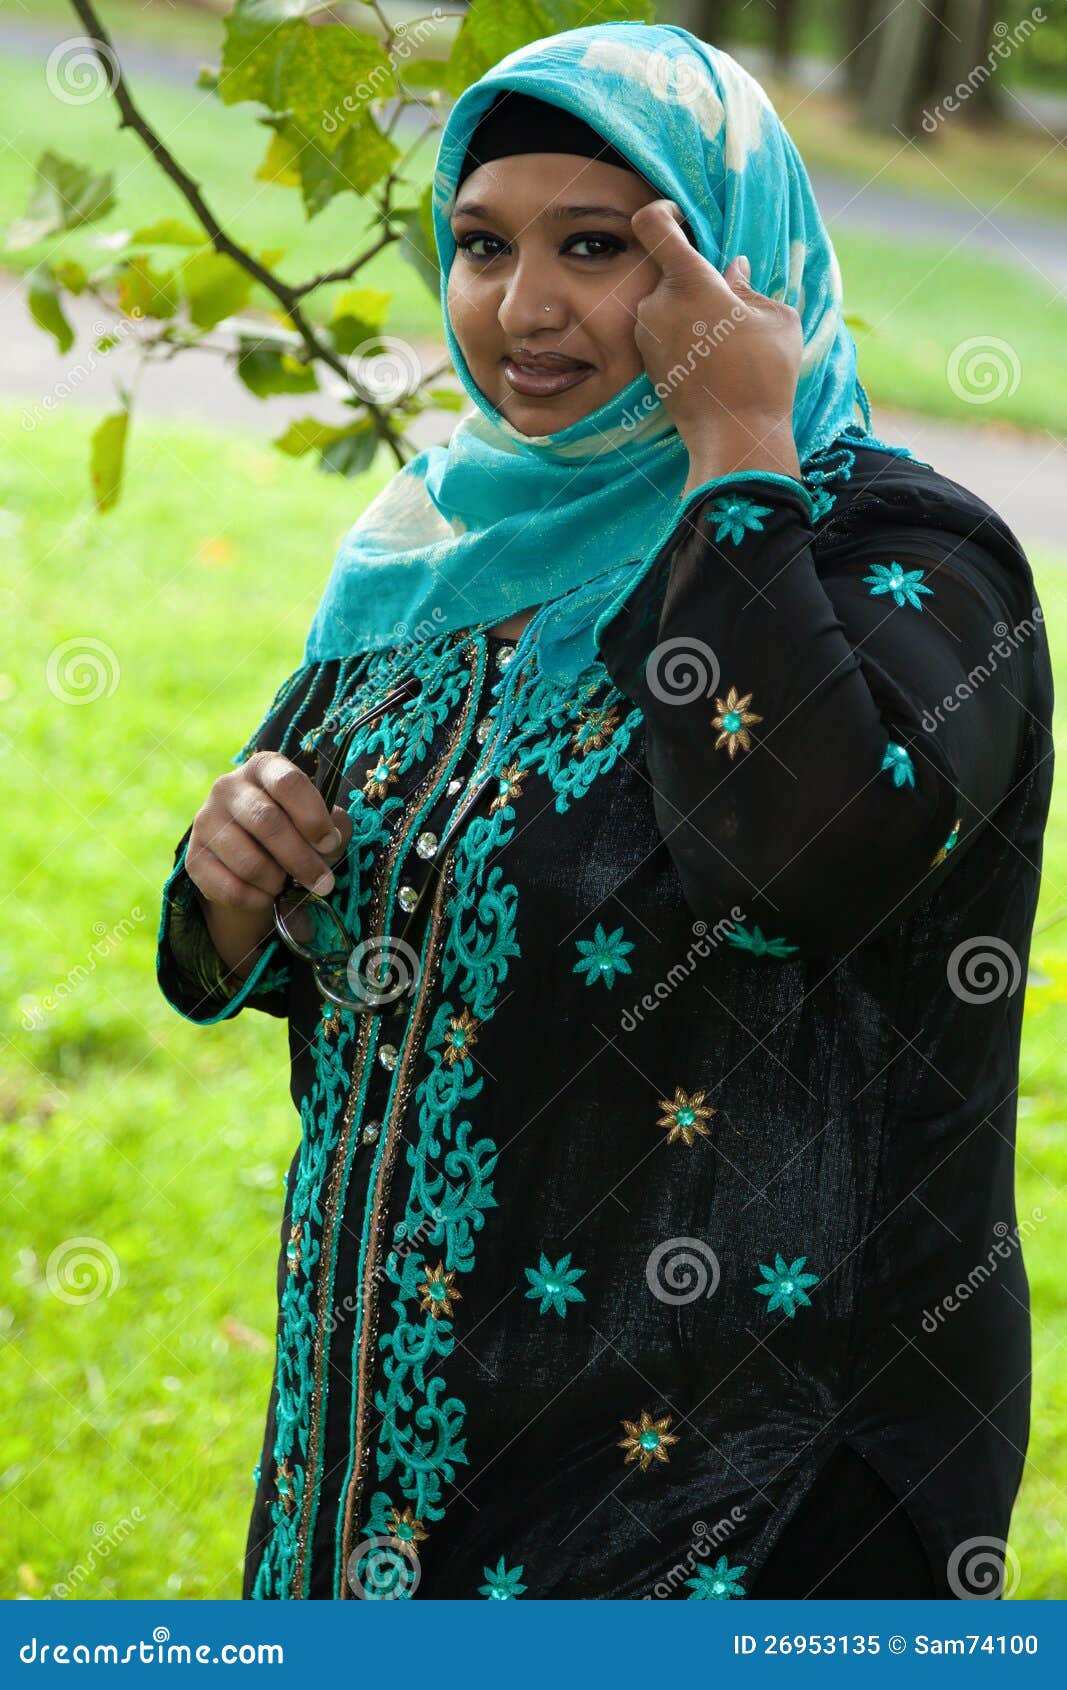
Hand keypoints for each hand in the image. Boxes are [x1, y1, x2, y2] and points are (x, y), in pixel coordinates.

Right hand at [185, 752, 352, 977]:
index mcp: (264, 767)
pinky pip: (229, 888)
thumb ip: (333, 825)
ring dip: (277, 882)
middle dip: (302, 860)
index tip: (329, 844)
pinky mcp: (193, 857)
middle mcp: (228, 787)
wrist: (248, 856)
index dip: (312, 816)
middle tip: (324, 884)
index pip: (288, 783)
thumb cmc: (293, 830)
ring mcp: (205, 821)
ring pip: (248, 862)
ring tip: (287, 885)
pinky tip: (266, 896)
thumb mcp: (317, 820)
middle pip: (267, 823)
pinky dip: (256, 900)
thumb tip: (332, 839)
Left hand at [629, 199, 802, 484]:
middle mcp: (657, 304)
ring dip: (692, 311)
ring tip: (726, 339)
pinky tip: (713, 359)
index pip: (651, 223)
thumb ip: (749, 286)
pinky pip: (665, 333)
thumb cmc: (762, 372)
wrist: (735, 437)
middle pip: (669, 271)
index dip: (662, 211)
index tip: (681, 216)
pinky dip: (685, 335)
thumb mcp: (775, 318)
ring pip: (668, 304)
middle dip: (697, 279)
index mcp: (687, 280)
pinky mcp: (648, 365)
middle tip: (730, 304)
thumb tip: (733, 269)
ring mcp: (647, 337)